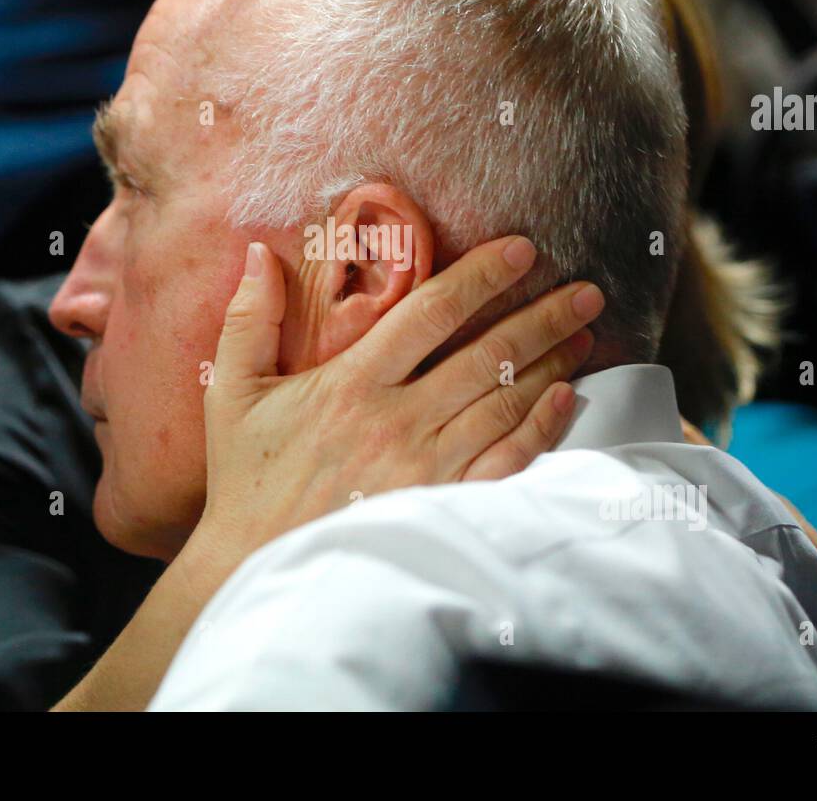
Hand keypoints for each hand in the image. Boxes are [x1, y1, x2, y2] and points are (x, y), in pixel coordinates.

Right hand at [198, 235, 603, 559]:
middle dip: (541, 316)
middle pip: (485, 354)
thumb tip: (262, 254)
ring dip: (550, 363)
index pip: (431, 312)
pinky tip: (566, 398)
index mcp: (352, 383)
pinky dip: (542, 428)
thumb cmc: (246, 479)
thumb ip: (248, 320)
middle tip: (585, 291)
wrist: (257, 566)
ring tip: (582, 333)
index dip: (482, 275)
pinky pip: (506, 462)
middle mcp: (397, 421)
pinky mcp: (440, 506)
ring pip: (504, 403)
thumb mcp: (231, 392)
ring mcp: (425, 467)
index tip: (522, 250)